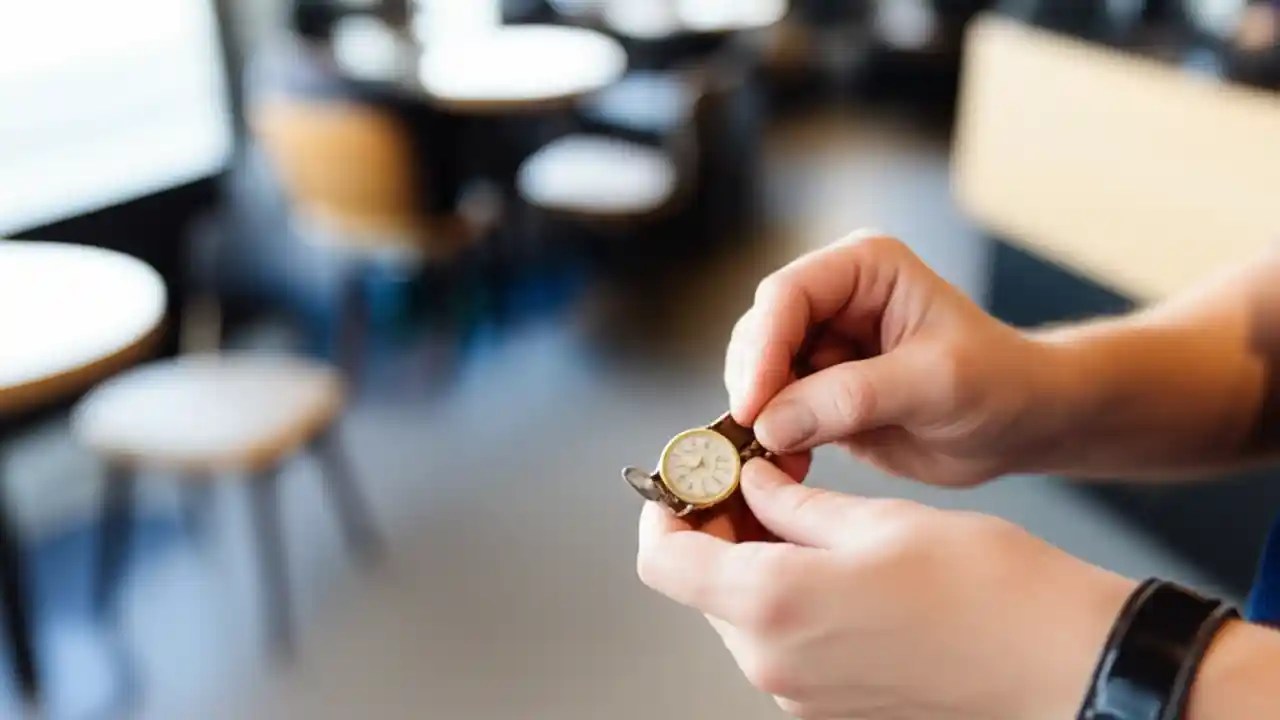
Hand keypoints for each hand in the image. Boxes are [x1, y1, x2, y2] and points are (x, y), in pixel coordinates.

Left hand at [638, 460, 1135, 719]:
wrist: (1064, 665)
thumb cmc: (987, 588)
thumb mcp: (878, 519)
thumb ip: (794, 502)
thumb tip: (751, 480)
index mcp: (773, 604)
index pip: (664, 560)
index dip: (664, 510)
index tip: (690, 476)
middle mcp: (772, 662)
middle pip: (700, 587)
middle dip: (715, 527)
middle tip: (755, 478)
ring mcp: (800, 695)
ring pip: (740, 614)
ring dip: (751, 562)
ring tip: (801, 513)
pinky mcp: (829, 709)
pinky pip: (780, 643)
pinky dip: (784, 598)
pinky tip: (829, 563)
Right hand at [725, 230, 1057, 485]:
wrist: (1022, 424)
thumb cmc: (998, 383)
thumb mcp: (935, 384)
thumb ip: (852, 397)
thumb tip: (769, 423)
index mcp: (863, 268)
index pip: (787, 296)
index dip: (761, 349)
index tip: (752, 406)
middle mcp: (833, 299)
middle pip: (759, 335)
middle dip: (752, 387)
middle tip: (750, 439)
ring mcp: (821, 347)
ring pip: (758, 378)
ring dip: (757, 420)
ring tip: (771, 459)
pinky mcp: (817, 393)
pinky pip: (774, 414)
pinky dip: (771, 442)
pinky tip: (786, 466)